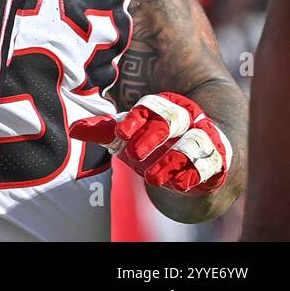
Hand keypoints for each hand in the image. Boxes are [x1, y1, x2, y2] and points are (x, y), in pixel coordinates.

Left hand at [69, 92, 231, 193]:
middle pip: (172, 120)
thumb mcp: (128, 136)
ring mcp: (203, 138)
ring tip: (152, 178)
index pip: (150, 107)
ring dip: (172, 161)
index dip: (136, 120)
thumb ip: (104, 131)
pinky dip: (193, 175)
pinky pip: (209, 165)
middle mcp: (186, 118)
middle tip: (133, 154)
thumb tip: (73, 129)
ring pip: (192, 144)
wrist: (190, 163)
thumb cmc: (154, 142)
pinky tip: (178, 185)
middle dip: (152, 136)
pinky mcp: (216, 161)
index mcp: (162, 106)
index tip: (120, 133)